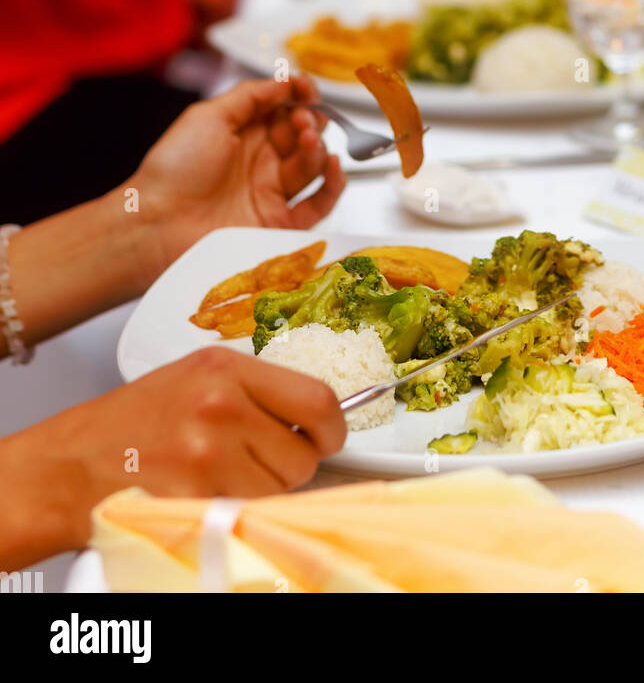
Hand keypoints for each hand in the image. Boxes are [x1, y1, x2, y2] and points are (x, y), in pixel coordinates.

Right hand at [2, 348, 345, 561]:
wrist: (70, 465)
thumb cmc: (131, 424)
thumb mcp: (195, 379)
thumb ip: (254, 392)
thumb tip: (316, 418)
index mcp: (225, 368)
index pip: (318, 400)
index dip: (332, 429)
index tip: (327, 439)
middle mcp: (221, 405)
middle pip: (303, 455)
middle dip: (289, 467)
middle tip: (254, 464)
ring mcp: (207, 454)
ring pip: (280, 491)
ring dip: (263, 495)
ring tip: (221, 479)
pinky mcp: (195, 498)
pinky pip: (248, 516)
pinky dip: (236, 515)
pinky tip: (205, 498)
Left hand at [132, 77, 344, 287]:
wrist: (158, 223)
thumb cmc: (174, 168)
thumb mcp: (208, 116)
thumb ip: (249, 95)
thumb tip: (284, 81)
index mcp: (245, 133)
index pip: (286, 108)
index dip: (300, 95)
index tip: (304, 86)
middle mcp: (262, 160)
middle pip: (303, 134)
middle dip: (310, 119)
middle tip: (302, 116)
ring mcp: (272, 191)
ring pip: (313, 164)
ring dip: (317, 145)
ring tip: (305, 137)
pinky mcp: (280, 222)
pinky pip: (319, 204)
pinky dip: (334, 184)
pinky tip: (333, 165)